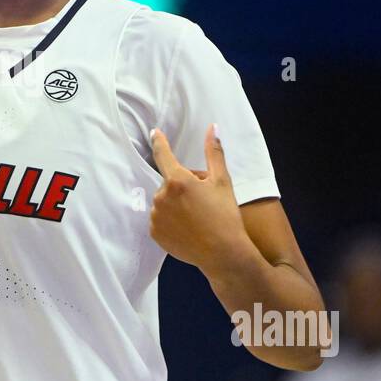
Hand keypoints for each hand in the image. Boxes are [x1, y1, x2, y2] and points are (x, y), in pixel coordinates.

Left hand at [149, 123, 249, 272]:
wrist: (223, 253)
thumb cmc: (225, 215)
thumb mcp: (222, 181)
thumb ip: (214, 152)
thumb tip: (212, 128)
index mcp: (177, 180)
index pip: (163, 155)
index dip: (159, 142)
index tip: (154, 133)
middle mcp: (161, 196)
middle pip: (168, 183)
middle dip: (181, 187)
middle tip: (202, 200)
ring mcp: (156, 216)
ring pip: (163, 202)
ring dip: (175, 204)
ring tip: (196, 217)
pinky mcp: (154, 233)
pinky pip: (160, 219)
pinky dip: (170, 220)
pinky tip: (187, 227)